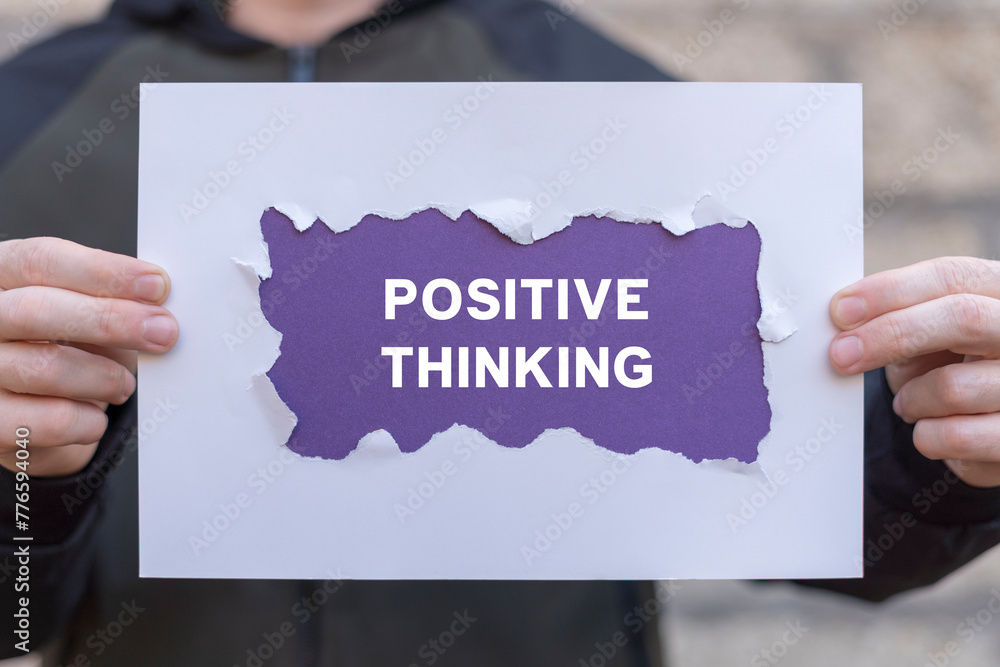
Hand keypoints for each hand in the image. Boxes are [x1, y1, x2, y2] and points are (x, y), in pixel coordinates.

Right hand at [0, 238, 177, 476]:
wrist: (34, 414)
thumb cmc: (65, 347)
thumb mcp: (86, 314)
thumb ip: (111, 302)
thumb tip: (158, 309)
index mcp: (1, 276)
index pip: (40, 261)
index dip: (103, 272)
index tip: (157, 286)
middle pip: (34, 310)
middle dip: (108, 321)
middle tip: (163, 332)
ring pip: (43, 367)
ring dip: (103, 377)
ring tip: (123, 384)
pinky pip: (46, 421)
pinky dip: (87, 421)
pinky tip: (95, 418)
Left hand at [828, 256, 999, 487]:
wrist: (993, 425)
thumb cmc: (954, 365)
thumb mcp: (929, 333)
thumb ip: (898, 317)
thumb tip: (844, 316)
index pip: (952, 277)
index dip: (891, 291)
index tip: (841, 310)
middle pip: (963, 317)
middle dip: (891, 335)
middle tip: (841, 355)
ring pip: (954, 386)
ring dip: (910, 399)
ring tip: (910, 402)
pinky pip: (957, 436)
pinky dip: (926, 436)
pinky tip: (931, 429)